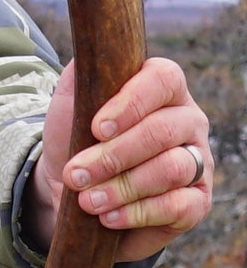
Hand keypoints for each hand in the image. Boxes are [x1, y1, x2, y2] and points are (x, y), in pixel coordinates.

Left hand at [25, 56, 211, 261]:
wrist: (70, 192)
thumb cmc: (75, 140)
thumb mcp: (70, 103)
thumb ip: (83, 71)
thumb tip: (95, 49)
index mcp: (163, 88)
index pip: (163, 80)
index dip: (131, 103)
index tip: (96, 128)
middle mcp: (187, 121)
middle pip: (162, 131)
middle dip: (113, 156)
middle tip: (77, 175)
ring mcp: (197, 162)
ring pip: (170, 169)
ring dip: (122, 187)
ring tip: (88, 201)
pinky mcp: (196, 202)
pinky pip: (178, 206)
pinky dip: (138, 213)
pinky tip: (109, 218)